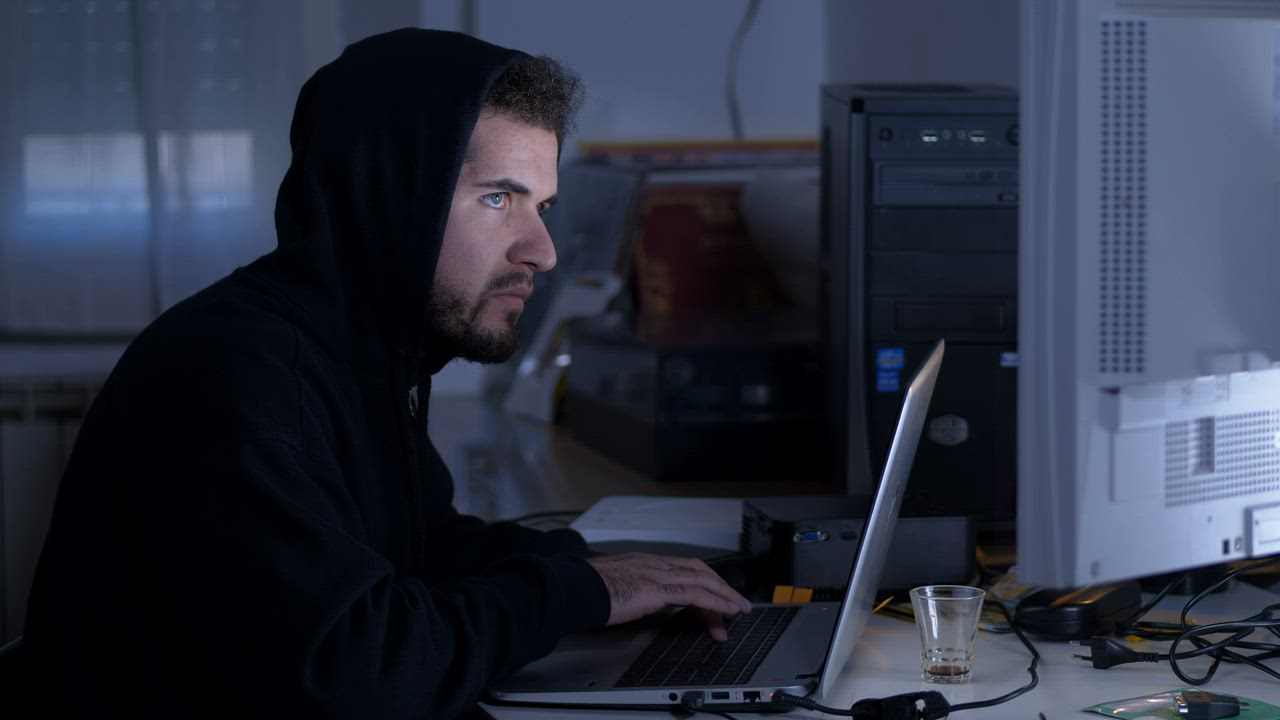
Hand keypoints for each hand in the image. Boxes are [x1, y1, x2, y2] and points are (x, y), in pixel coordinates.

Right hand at [585, 553, 752, 640]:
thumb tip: (636, 600)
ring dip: (724, 596)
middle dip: (720, 587)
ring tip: (739, 609)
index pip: (683, 567)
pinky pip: (694, 595)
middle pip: (698, 571)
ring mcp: (656, 574)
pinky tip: (725, 611)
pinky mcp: (655, 589)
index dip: (703, 580)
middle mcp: (654, 563)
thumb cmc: (584, 589)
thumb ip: (629, 588)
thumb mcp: (613, 585)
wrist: (571, 588)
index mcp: (644, 562)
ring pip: (701, 580)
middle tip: (736, 604)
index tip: (714, 595)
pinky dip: (714, 602)